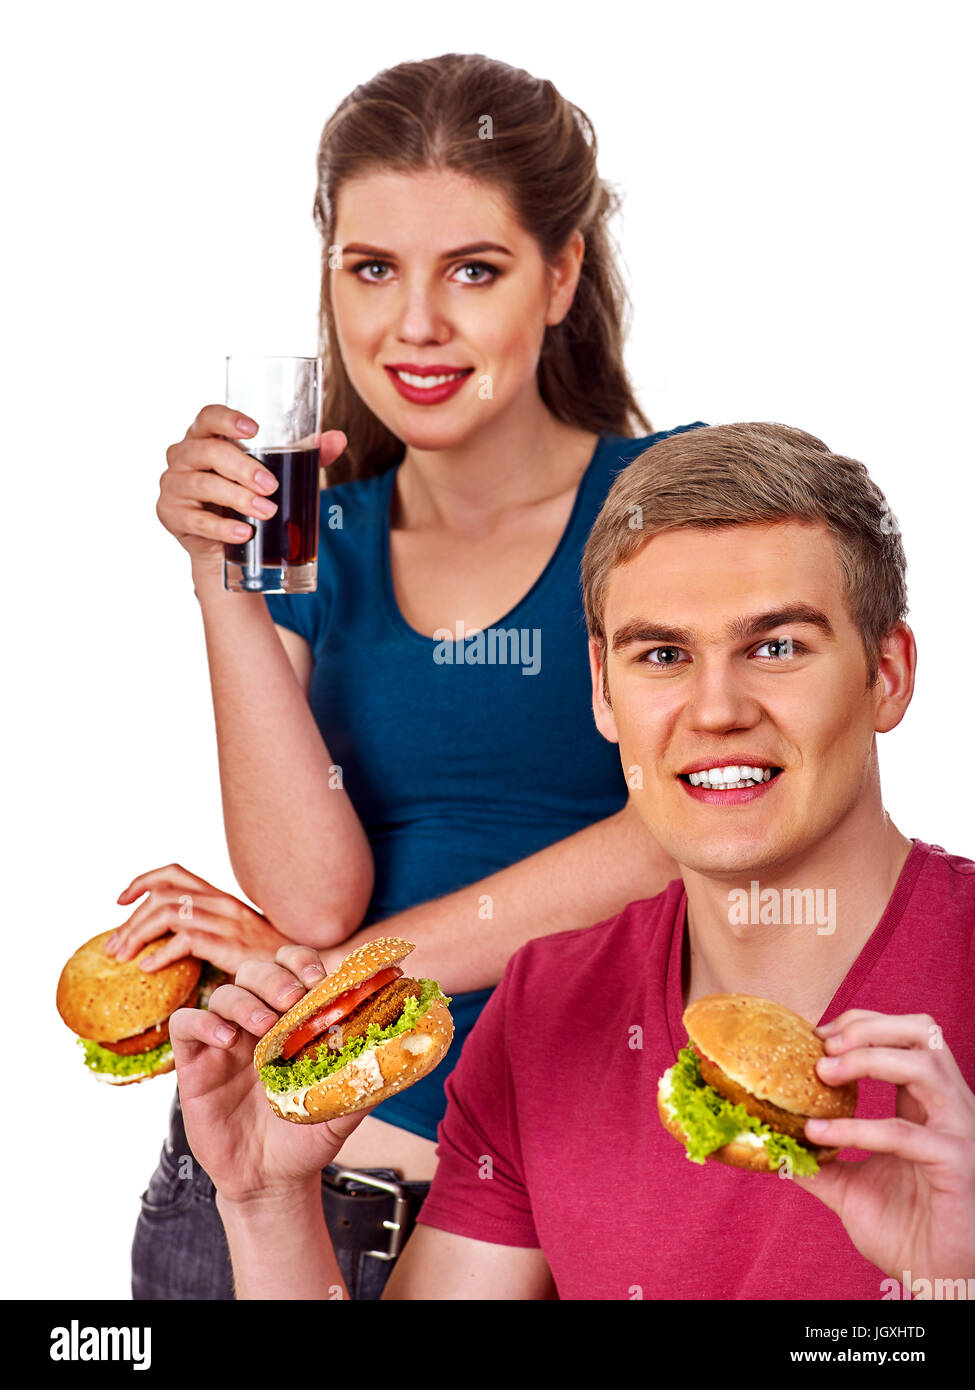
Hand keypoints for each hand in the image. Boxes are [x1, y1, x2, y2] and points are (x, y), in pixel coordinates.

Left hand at [105, 863, 293, 973]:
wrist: (303, 970)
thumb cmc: (269, 959)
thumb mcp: (235, 936)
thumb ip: (207, 931)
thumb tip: (166, 942)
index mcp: (220, 897)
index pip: (175, 872)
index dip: (142, 881)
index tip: (120, 900)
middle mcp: (221, 902)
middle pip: (161, 894)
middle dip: (130, 920)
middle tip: (113, 946)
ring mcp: (225, 921)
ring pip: (166, 912)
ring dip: (136, 934)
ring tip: (124, 958)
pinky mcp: (228, 943)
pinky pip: (184, 939)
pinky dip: (160, 953)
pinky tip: (149, 968)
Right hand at [157, 404, 346, 580]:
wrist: (228, 544)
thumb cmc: (248, 496)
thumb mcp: (276, 474)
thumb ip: (305, 455)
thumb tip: (338, 439)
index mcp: (205, 436)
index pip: (208, 416)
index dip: (227, 419)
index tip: (255, 430)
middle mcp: (183, 455)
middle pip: (208, 451)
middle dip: (243, 468)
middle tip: (272, 486)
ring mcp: (173, 485)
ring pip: (204, 484)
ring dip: (238, 498)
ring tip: (266, 511)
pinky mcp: (171, 515)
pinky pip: (197, 520)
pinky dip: (223, 527)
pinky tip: (244, 532)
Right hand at [169, 957, 373, 1202]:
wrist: (272, 1182)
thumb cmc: (307, 1135)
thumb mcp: (345, 1103)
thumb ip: (370, 1072)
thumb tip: (406, 1045)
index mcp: (292, 1020)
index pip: (292, 968)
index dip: (303, 962)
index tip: (321, 978)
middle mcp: (257, 1021)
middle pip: (256, 970)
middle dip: (276, 976)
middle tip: (294, 999)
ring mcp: (224, 1040)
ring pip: (224, 991)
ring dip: (245, 999)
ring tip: (265, 1025)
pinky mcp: (195, 1064)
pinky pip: (185, 1024)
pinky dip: (203, 1021)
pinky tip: (226, 1039)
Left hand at [792, 1010, 974, 1286]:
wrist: (936, 1281)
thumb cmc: (905, 1233)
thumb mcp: (850, 1187)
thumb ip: (819, 1160)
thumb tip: (773, 1144)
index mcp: (927, 1105)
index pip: (905, 1036)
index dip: (862, 1024)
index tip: (817, 1036)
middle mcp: (949, 1108)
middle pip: (923, 1031)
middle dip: (869, 1026)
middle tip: (822, 1043)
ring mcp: (958, 1132)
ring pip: (924, 1065)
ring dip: (868, 1057)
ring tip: (823, 1071)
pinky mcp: (957, 1162)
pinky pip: (903, 1133)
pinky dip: (856, 1128)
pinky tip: (818, 1133)